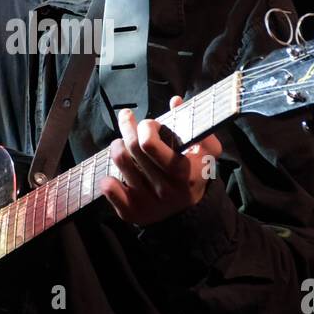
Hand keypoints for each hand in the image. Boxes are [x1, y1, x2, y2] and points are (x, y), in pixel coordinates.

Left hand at [99, 94, 222, 226]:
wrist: (192, 209)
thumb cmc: (196, 170)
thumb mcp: (205, 149)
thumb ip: (193, 124)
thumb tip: (175, 101)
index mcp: (182, 172)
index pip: (149, 145)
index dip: (145, 127)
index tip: (149, 123)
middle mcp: (164, 189)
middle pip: (132, 149)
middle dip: (127, 127)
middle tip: (127, 119)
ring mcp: (148, 202)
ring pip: (120, 164)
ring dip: (117, 146)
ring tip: (120, 142)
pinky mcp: (133, 212)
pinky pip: (110, 190)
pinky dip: (108, 178)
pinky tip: (113, 171)